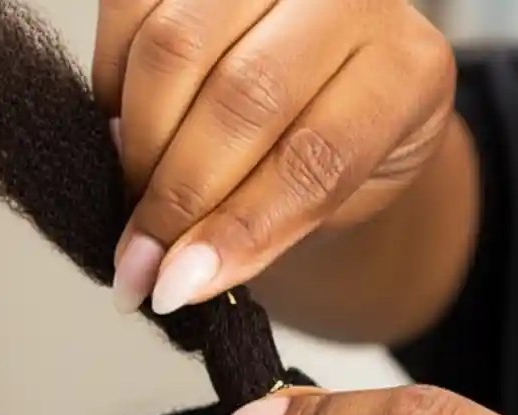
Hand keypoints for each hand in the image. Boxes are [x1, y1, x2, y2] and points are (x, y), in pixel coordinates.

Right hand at [94, 0, 455, 314]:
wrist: (335, 80)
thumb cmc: (342, 145)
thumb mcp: (335, 203)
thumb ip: (266, 230)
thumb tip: (172, 274)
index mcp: (406, 72)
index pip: (314, 158)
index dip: (237, 229)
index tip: (176, 285)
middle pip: (241, 98)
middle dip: (176, 195)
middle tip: (139, 259)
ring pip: (176, 47)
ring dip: (136, 141)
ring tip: (133, 199)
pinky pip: (131, 8)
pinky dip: (111, 81)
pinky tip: (124, 130)